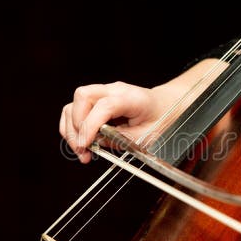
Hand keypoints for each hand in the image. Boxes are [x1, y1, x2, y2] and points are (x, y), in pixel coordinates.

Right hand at [59, 58, 225, 163]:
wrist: (168, 106)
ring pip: (74, 103)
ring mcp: (104, 92)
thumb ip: (121, 139)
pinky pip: (75, 109)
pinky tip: (81, 142)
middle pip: (82, 97)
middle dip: (77, 127)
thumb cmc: (161, 119)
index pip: (103, 106)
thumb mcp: (148, 136)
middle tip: (83, 151)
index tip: (86, 146)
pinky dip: (72, 127)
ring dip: (72, 129)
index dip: (90, 126)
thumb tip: (97, 143)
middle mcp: (114, 89)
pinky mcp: (97, 100)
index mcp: (131, 97)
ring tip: (82, 151)